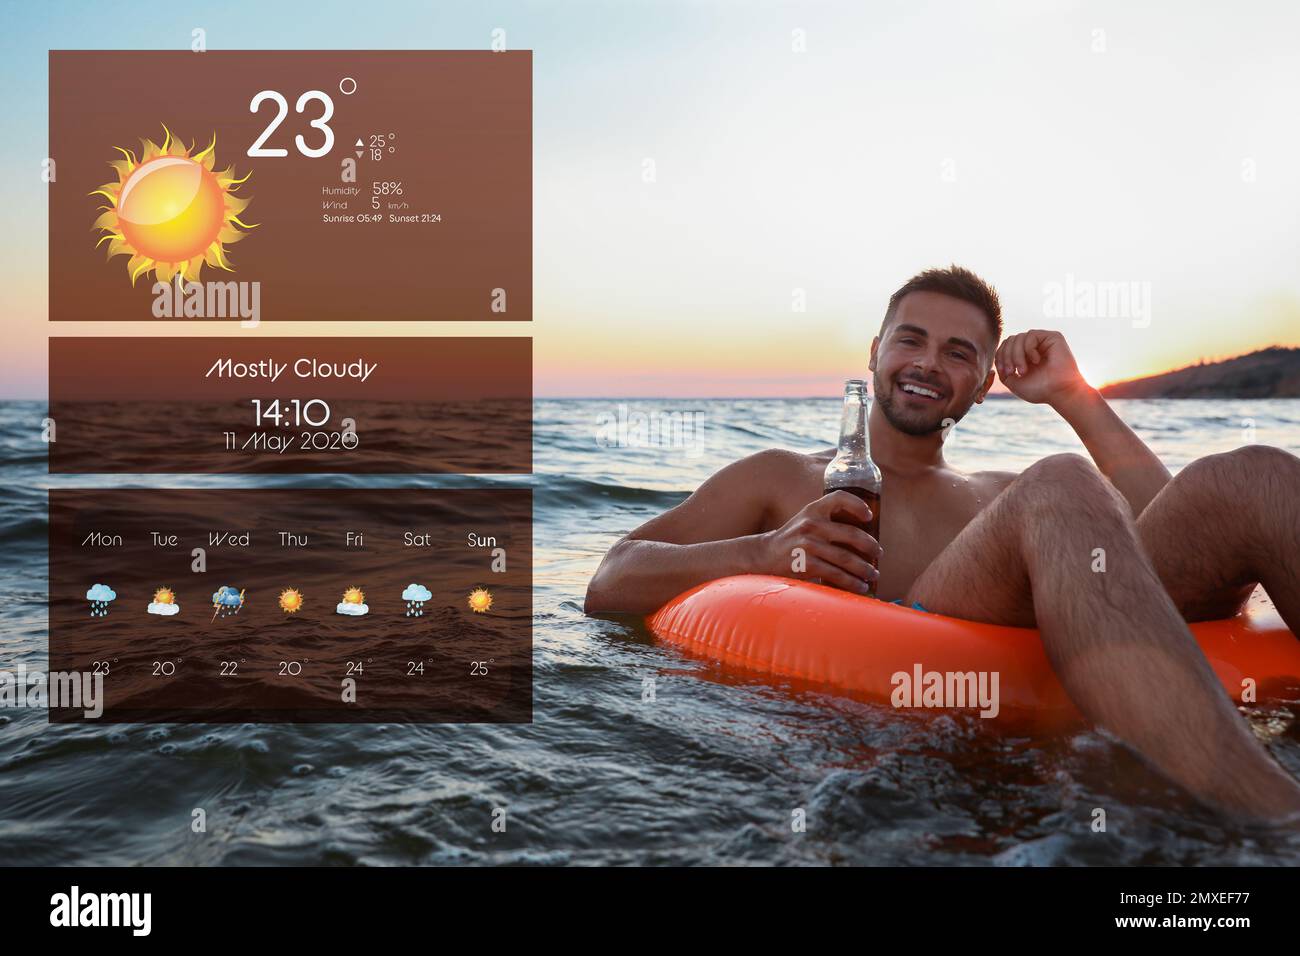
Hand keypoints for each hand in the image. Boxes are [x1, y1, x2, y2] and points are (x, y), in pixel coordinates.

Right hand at [756, 491, 880, 592]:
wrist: (765, 555)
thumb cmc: (793, 538)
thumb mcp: (806, 520)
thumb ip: (827, 520)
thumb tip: (863, 534)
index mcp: (813, 509)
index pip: (839, 498)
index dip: (857, 504)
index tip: (870, 516)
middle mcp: (811, 524)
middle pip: (851, 534)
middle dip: (870, 546)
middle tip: (879, 554)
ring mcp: (808, 545)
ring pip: (846, 558)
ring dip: (864, 569)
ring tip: (873, 575)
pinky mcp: (806, 564)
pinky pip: (835, 574)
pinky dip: (851, 582)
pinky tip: (860, 587)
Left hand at [995, 329, 1089, 406]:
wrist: (1059, 393)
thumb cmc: (1040, 390)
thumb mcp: (1013, 382)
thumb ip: (1003, 369)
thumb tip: (997, 358)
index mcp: (1025, 356)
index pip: (1005, 346)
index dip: (1000, 356)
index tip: (1005, 372)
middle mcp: (1034, 347)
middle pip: (1010, 340)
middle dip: (1006, 356)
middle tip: (1012, 372)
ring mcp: (1043, 341)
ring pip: (1018, 337)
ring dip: (1016, 355)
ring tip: (1024, 370)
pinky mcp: (1053, 337)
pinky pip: (1031, 335)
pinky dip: (1029, 349)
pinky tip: (1036, 360)